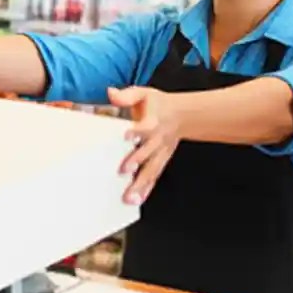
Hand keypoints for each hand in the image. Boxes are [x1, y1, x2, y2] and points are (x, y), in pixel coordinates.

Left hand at [108, 87, 181, 205]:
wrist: (182, 115)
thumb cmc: (157, 105)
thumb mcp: (143, 93)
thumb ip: (126, 96)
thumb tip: (111, 93)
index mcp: (153, 121)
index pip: (145, 127)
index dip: (136, 131)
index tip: (126, 136)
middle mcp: (157, 139)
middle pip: (148, 152)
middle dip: (136, 162)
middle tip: (123, 172)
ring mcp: (160, 153)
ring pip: (151, 170)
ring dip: (141, 184)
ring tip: (129, 198)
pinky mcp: (160, 162)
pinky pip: (154, 177)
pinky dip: (146, 190)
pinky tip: (137, 200)